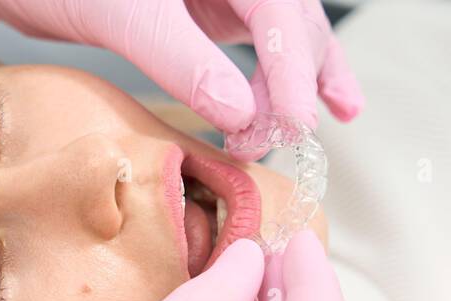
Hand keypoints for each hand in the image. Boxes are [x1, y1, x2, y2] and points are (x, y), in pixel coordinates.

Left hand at [0, 0, 362, 137]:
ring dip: (294, 87)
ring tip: (297, 130)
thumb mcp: (121, 15)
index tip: (295, 121)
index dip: (294, 67)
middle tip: (267, 139)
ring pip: (286, 37)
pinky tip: (329, 105)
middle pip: (293, 24)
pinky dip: (287, 78)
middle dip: (290, 84)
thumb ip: (181, 59)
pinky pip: (266, 46)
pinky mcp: (211, 16)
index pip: (281, 8)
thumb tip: (239, 111)